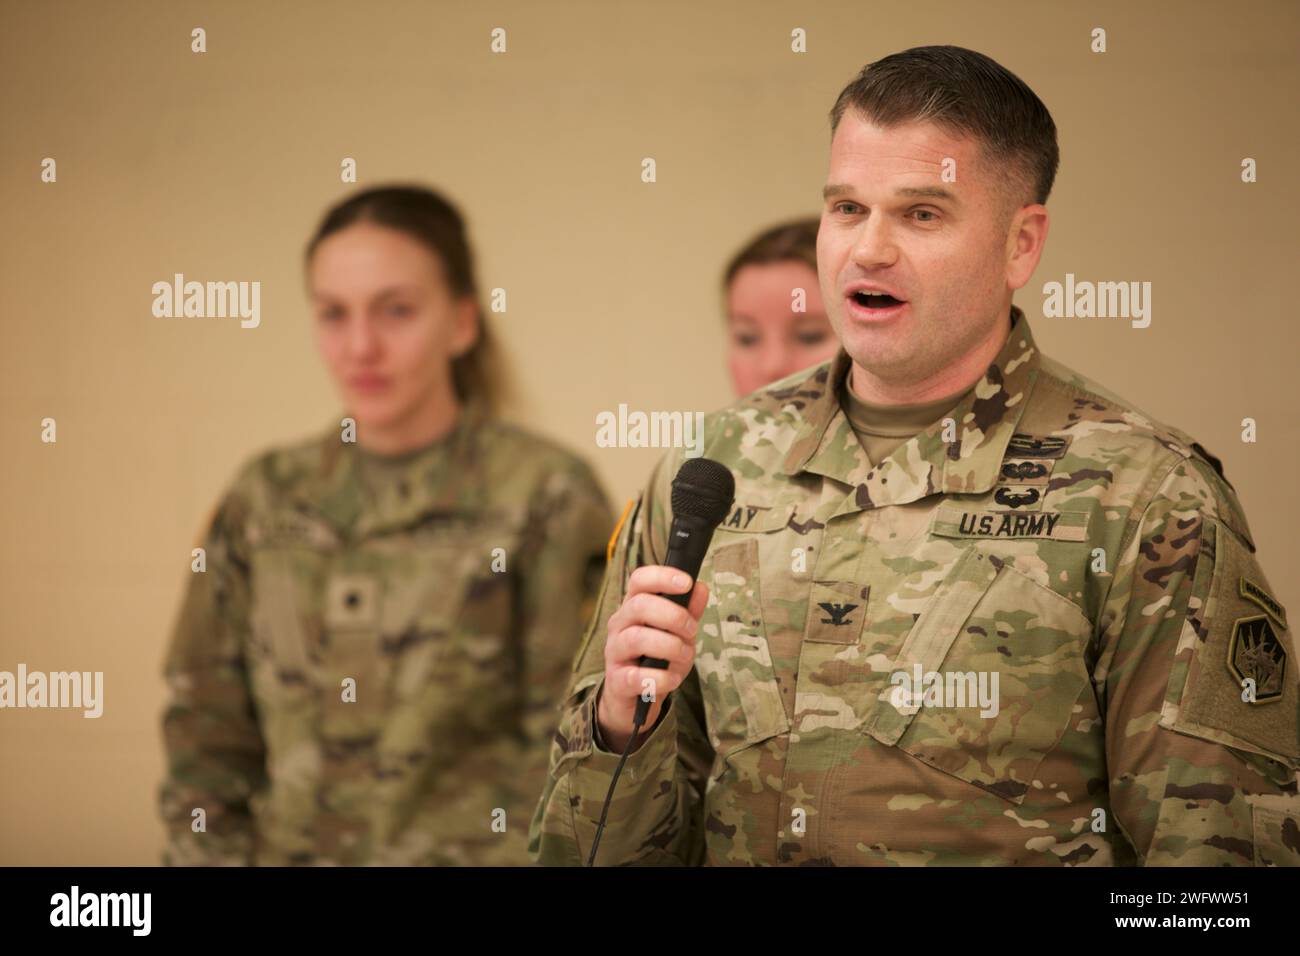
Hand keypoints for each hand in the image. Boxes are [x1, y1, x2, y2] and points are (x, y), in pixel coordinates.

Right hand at [596, 565, 708, 751]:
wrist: (636, 700)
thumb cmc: (657, 659)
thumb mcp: (678, 633)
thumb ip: (689, 611)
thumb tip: (700, 588)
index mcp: (633, 606)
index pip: (639, 580)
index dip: (662, 576)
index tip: (686, 583)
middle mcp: (620, 625)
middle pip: (639, 605)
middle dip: (673, 615)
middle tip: (692, 630)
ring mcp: (615, 652)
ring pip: (636, 638)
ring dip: (669, 645)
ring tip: (686, 655)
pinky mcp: (616, 681)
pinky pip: (636, 676)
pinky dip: (660, 677)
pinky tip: (672, 679)